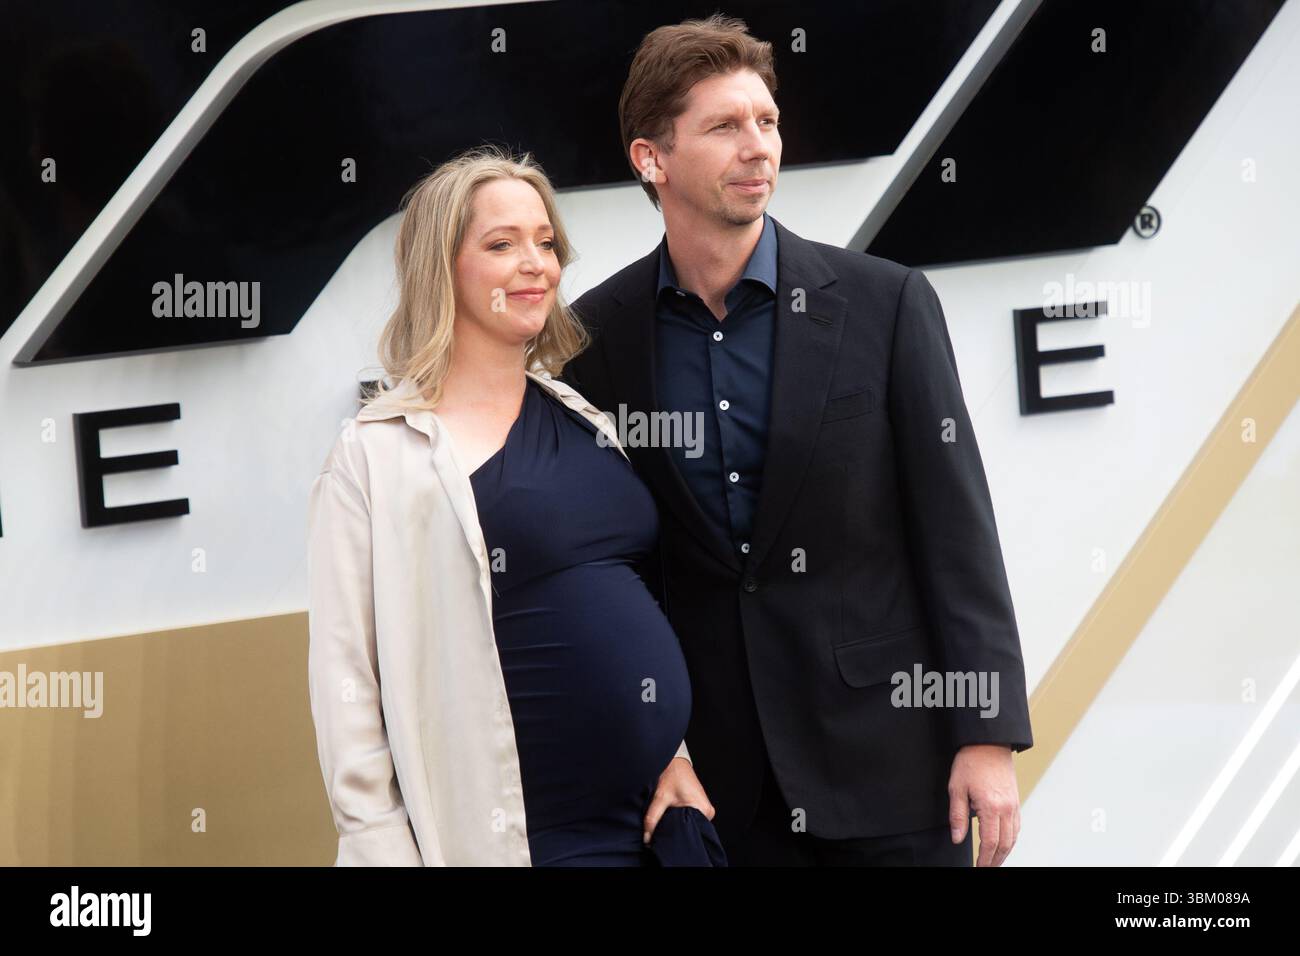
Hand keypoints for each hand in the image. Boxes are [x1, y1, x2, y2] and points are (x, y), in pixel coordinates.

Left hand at [643, 756, 714, 844]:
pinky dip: (680, 819)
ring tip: (668, 820)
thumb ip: (653, 818)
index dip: (675, 836)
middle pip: (690, 830)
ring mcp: (704, 810)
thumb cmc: (672, 775)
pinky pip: (690, 819)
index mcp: (704, 810)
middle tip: (663, 829)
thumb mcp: (661, 797)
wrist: (676, 762)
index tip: (663, 836)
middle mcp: (707, 812)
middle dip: (675, 831)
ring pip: (690, 825)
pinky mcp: (699, 807)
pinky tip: (672, 817)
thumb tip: (647, 838)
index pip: (691, 832)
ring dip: (678, 825)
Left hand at [948, 744, 1019, 865]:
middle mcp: (1006, 809)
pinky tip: (1004, 844)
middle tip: (985, 868)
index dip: (984, 859)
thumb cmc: (971, 762)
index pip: (990, 842)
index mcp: (990, 807)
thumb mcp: (956, 788)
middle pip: (1004, 844)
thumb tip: (958, 838)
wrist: (988, 743)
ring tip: (994, 861)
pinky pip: (1017, 826)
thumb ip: (957, 816)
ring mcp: (1013, 805)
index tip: (978, 867)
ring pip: (1013, 837)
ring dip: (1005, 853)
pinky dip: (1011, 839)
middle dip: (995, 860)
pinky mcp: (1015, 800)